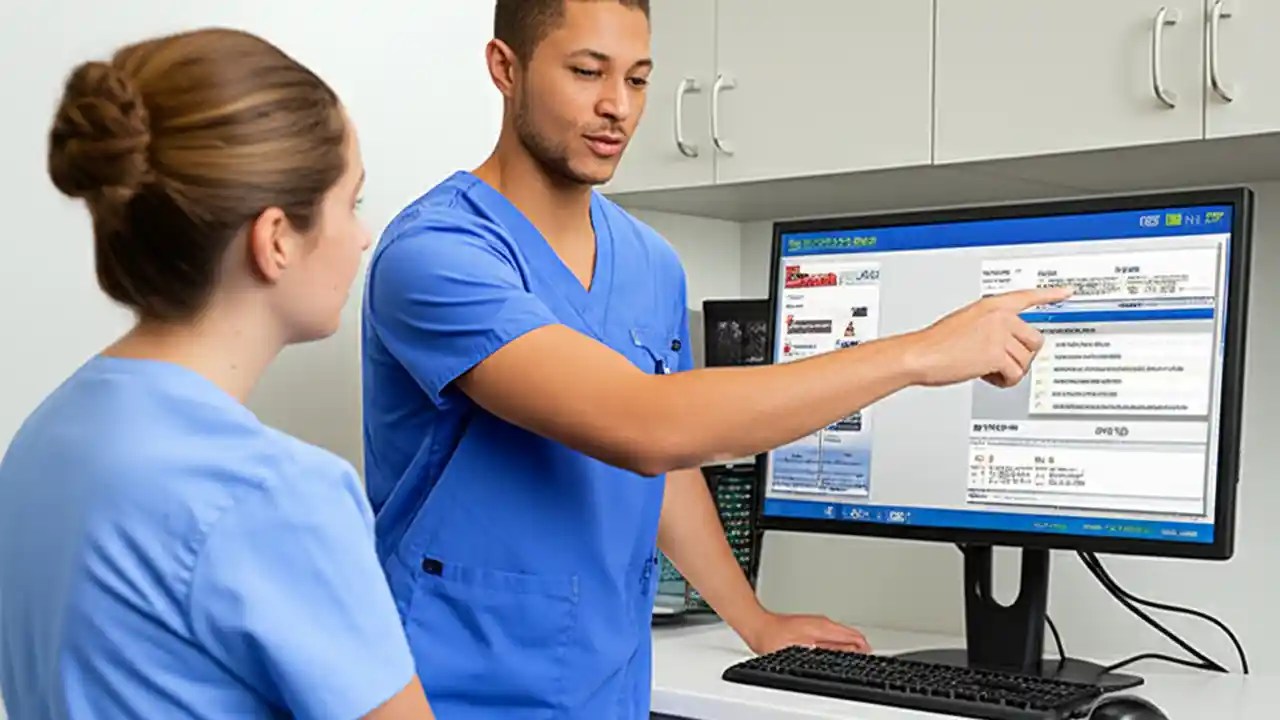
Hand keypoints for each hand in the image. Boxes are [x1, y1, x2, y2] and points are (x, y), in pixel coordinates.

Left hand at [743, 611, 870, 655]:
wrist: (758, 627)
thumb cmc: (774, 638)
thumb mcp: (804, 648)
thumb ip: (828, 649)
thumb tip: (849, 650)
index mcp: (824, 626)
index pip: (855, 635)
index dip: (863, 648)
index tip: (865, 658)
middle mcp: (822, 622)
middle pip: (850, 635)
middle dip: (857, 648)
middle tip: (856, 661)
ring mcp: (816, 623)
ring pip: (841, 635)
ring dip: (847, 646)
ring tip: (846, 659)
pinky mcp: (811, 626)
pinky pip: (831, 636)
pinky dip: (836, 644)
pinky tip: (831, 653)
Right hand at [901, 286, 1072, 388]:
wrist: (920, 355)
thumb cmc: (935, 343)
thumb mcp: (964, 323)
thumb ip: (988, 327)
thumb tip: (1000, 344)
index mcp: (991, 306)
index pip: (1026, 296)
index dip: (1049, 295)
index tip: (1066, 292)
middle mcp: (999, 317)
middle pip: (1034, 340)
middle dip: (1021, 355)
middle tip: (1001, 361)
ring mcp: (999, 335)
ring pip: (1025, 360)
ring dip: (1009, 370)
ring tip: (987, 369)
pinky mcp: (996, 354)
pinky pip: (1014, 374)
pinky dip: (1003, 381)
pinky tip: (986, 375)